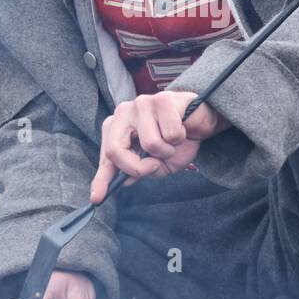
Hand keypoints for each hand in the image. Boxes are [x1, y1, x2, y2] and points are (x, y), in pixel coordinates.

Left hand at [89, 90, 228, 204]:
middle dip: (137, 167)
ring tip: (173, 141)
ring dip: (167, 151)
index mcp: (117, 127)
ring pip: (150, 143)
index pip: (106, 156)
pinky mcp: (161, 99)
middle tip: (155, 165)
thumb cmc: (176, 140)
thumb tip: (124, 182)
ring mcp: (141, 103)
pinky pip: (171, 134)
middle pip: (116, 150)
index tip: (97, 199)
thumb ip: (138, 171)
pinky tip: (182, 128)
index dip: (101, 180)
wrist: (201, 120)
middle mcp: (123, 112)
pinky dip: (180, 138)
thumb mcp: (157, 164)